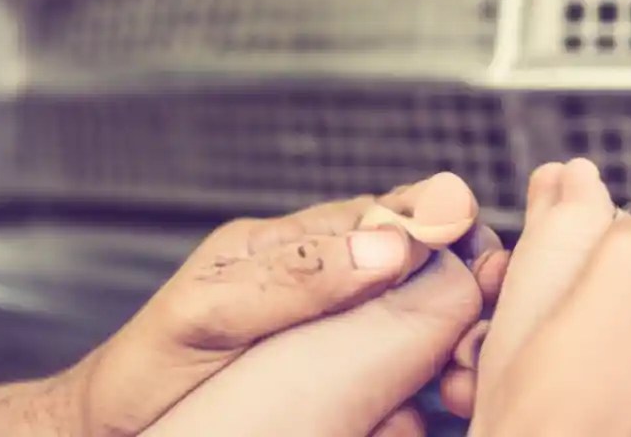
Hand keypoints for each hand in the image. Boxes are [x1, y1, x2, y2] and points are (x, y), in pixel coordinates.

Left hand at [66, 173, 496, 435]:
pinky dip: (418, 404)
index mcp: (297, 244)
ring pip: (424, 331)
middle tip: (467, 346)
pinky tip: (411, 423)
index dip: (451, 230)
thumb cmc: (147, 372)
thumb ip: (295, 275)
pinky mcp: (341, 391)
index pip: (397, 214)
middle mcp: (328, 283)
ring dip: (450, 356)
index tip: (483, 268)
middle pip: (428, 272)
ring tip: (448, 390)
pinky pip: (399, 386)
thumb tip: (392, 244)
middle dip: (464, 302)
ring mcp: (336, 337)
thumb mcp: (207, 312)